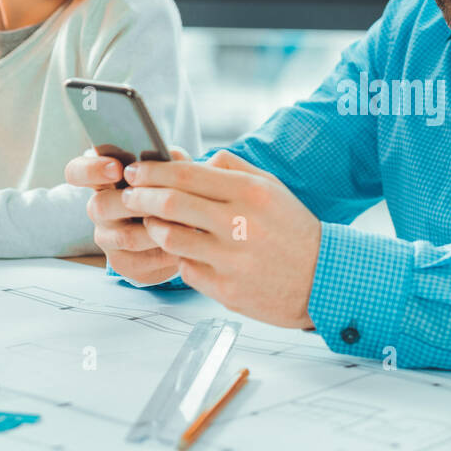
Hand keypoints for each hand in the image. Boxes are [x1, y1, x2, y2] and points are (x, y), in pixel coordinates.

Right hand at [64, 147, 190, 285]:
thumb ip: (169, 161)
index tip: (114, 168)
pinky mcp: (123, 264)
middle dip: (130, 202)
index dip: (90, 169)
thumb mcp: (174, 172)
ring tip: (185, 222)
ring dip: (156, 229)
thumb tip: (173, 157)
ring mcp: (108, 238)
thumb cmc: (177, 194)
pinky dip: (164, 252)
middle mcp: (100, 208)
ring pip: (124, 236)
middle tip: (158, 200)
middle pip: (99, 206)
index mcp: (105, 179)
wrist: (187, 234)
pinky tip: (184, 246)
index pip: (77, 171)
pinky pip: (140, 260)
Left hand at [120, 150, 320, 329]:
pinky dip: (180, 257)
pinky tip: (184, 251)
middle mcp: (239, 223)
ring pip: (169, 237)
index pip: (185, 174)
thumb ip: (231, 168)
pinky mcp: (225, 289)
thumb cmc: (292, 229)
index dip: (151, 171)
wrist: (322, 278)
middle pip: (169, 203)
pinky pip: (185, 268)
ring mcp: (231, 259)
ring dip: (152, 227)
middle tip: (128, 195)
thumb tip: (192, 161)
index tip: (134, 171)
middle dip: (139, 196)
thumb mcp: (272, 187)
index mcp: (249, 192)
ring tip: (151, 222)